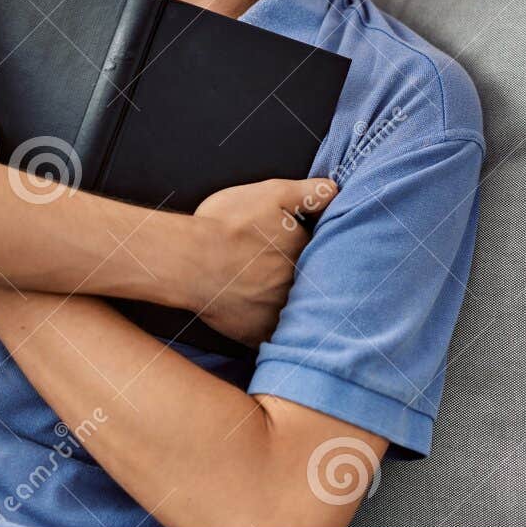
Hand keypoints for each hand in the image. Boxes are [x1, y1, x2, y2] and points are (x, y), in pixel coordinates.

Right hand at [187, 176, 337, 348]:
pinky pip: (275, 335)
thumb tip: (336, 191)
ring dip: (291, 303)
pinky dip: (272, 327)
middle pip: (310, 282)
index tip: (299, 244)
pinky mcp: (260, 333)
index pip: (323, 251)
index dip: (312, 246)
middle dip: (302, 275)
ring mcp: (281, 313)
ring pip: (296, 310)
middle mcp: (300, 286)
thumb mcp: (272, 193)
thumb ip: (310, 192)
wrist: (189, 261)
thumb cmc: (227, 225)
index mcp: (306, 253)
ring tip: (271, 291)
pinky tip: (261, 315)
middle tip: (281, 267)